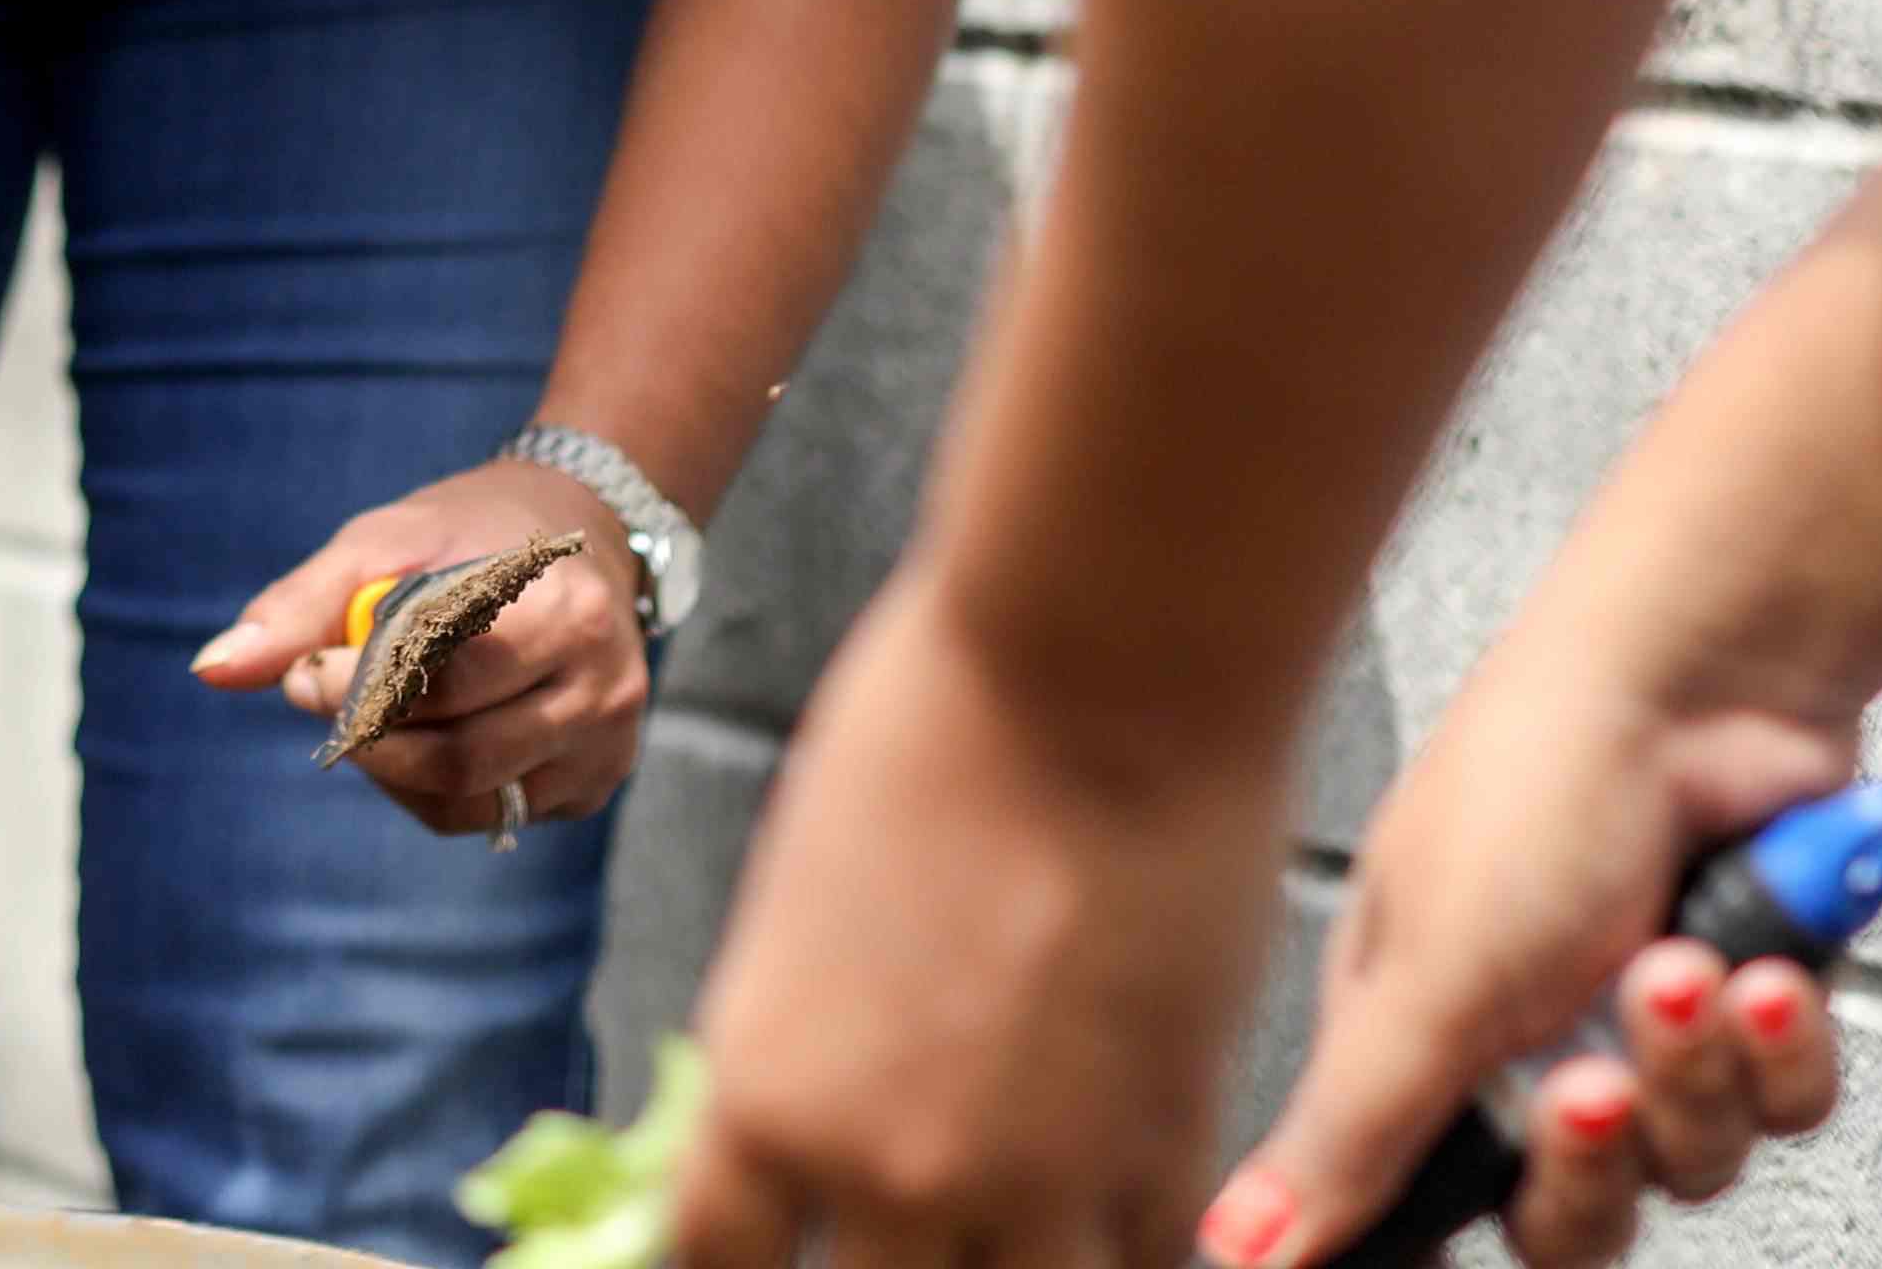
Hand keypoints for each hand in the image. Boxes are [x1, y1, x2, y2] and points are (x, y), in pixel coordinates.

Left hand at [202, 454, 649, 837]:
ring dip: (394, 769)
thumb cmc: (470, 536)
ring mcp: (606, 746)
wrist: (581, 535)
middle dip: (369, 737)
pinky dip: (432, 787)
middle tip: (321, 696)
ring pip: (469, 800)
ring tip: (371, 711)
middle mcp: (602, 690)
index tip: (303, 674)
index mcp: (568, 612)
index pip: (448, 679)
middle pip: (459, 756)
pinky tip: (423, 730)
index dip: (361, 689)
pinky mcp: (593, 784)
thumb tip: (211, 669)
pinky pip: (489, 814)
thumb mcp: (386, 540)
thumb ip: (301, 604)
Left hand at [665, 579, 1285, 1268]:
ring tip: (1016, 1220)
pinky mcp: (1166, 1147)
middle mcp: (892, 1169)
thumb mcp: (801, 903)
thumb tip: (813, 1105)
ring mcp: (1041, 1179)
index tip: (761, 1252)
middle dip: (882, 1265)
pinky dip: (1126, 1240)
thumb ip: (804, 1039)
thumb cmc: (934, 730)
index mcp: (768, 1094)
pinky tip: (1113, 1202)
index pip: (716, 1263)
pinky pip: (1144, 1261)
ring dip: (1014, 1264)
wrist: (1098, 672)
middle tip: (913, 1217)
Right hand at [1207, 606, 1858, 1267]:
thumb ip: (1347, 1139)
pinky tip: (1759, 963)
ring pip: (1693, 1163)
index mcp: (1417, 1042)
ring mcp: (1645, 1029)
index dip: (1438, 1243)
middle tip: (1586, 1082)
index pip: (1415, 1208)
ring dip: (1694, 1068)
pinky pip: (1785, 1105)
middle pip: (1571, 1216)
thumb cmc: (1538, 777)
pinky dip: (1780, 1040)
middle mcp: (1528, 1044)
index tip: (1456, 1252)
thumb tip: (1238, 1249)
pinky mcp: (1756, 1008)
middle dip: (1593, 1156)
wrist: (1708, 680)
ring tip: (1677, 962)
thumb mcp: (1427, 982)